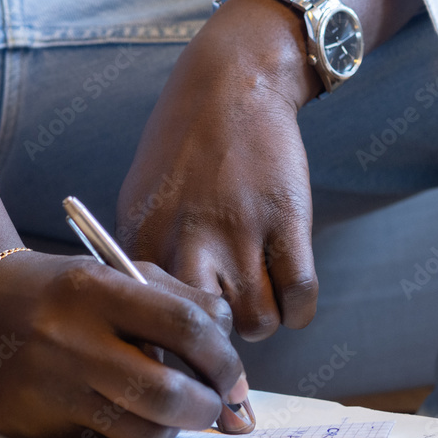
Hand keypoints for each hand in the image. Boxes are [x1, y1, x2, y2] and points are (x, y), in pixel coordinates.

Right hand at [0, 252, 247, 437]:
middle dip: (210, 407)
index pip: (187, 326)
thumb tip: (234, 375)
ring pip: (143, 433)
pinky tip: (120, 414)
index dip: (225, 360)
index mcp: (97, 289)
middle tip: (213, 405)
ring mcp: (51, 386)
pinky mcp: (38, 424)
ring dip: (173, 429)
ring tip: (168, 411)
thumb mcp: (116, 274)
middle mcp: (71, 338)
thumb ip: (182, 304)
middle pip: (170, 393)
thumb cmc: (61, 293)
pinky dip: (127, 436)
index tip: (233, 379)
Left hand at [118, 0, 320, 340]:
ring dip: (261, 322)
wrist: (230, 86)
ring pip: (256, 324)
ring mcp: (239, 233)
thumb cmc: (181, 150)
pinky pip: (299, 299)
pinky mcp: (287, 222)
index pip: (149, 323)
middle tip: (223, 327)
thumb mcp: (139, 201)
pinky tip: (289, 293)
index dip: (169, 346)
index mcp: (142, 240)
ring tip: (257, 298)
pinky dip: (298, 309)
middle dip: (214, 343)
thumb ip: (143, 260)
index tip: (184, 351)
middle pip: (201, 334)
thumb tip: (152, 321)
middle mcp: (186, 242)